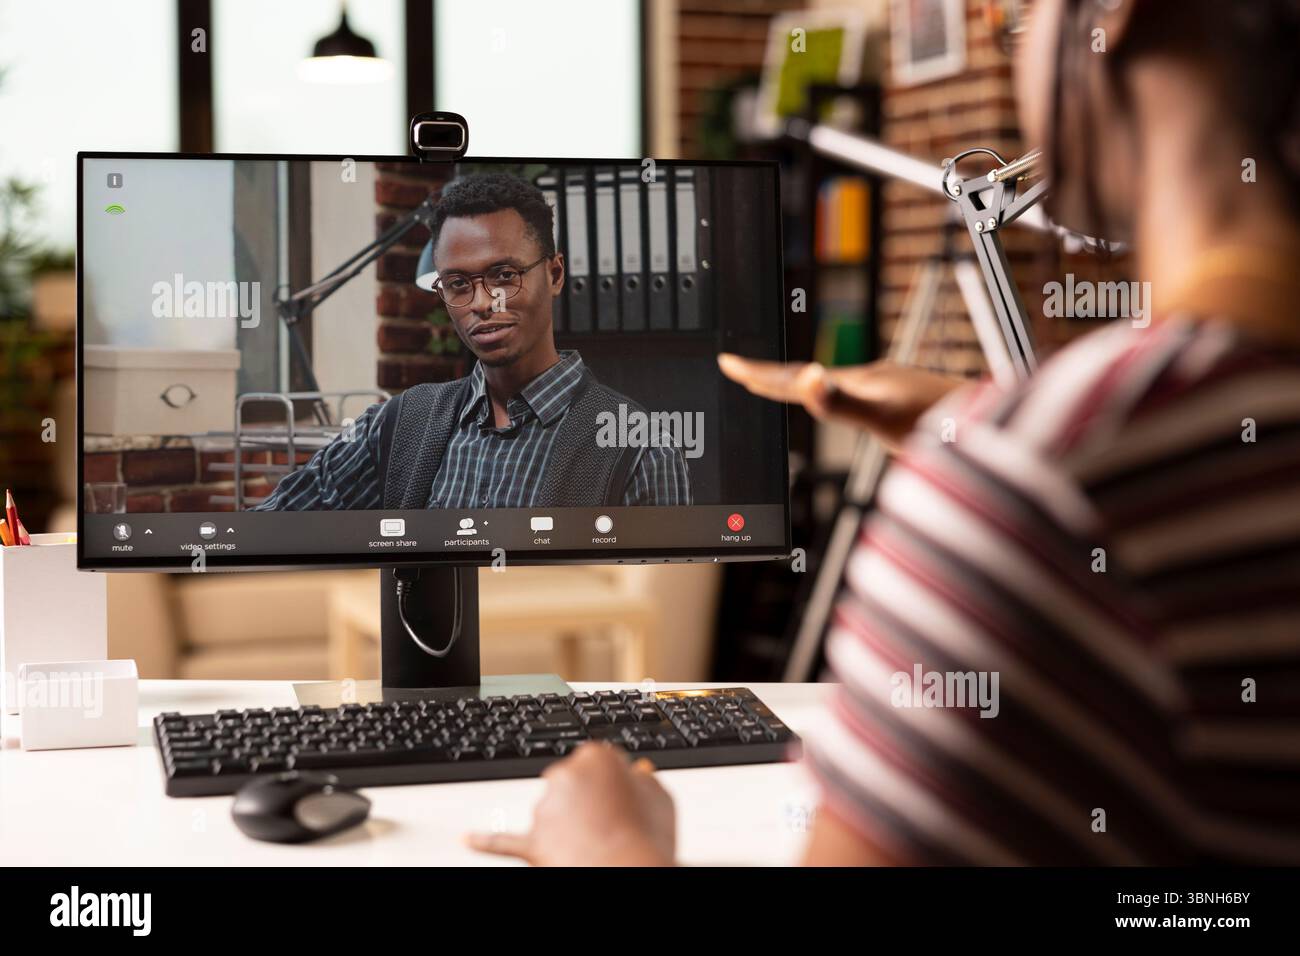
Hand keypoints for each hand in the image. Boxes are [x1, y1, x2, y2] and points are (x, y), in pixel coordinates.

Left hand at [465, 742, 675, 865]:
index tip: (625, 799)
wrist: (627, 872)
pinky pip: (503, 841)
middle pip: (574, 784)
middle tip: (616, 824)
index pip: (600, 762)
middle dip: (590, 802)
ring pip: (555, 811)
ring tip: (600, 844)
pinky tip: (468, 839)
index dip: (615, 785)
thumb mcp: (660, 799)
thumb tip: (639, 775)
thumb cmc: (646, 839)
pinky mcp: (532, 842)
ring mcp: (544, 809)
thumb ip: (645, 781)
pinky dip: (486, 841)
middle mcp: (563, 776)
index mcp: (594, 756)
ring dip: (571, 824)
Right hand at [717, 354, 965, 450]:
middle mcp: (870, 383)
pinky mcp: (903, 406)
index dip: (760, 374)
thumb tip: (806, 377)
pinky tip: (844, 402)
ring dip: (799, 386)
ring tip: (779, 383)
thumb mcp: (884, 416)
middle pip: (809, 378)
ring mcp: (887, 392)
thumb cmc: (945, 423)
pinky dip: (831, 398)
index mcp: (857, 384)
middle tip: (738, 369)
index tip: (728, 363)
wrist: (999, 422)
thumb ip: (841, 402)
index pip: (796, 378)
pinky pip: (853, 398)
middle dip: (770, 376)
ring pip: (832, 387)